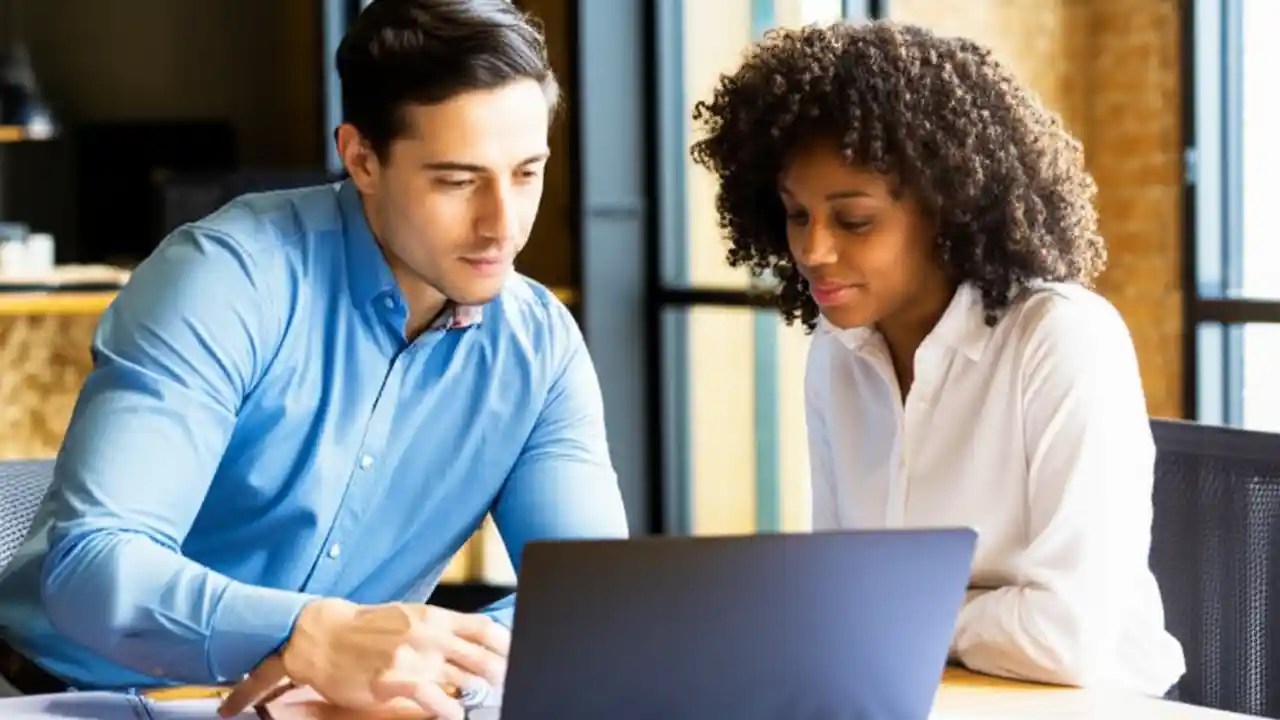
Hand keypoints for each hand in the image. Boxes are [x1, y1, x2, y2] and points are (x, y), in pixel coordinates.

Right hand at [217, 599, 509, 719]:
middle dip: (503, 676)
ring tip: (491, 704)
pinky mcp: (395, 680)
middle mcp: (429, 634)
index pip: (484, 629)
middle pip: (482, 657)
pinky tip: (456, 717)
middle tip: (513, 688)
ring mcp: (413, 657)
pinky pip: (435, 699)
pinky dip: (451, 711)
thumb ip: (442, 631)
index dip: (508, 647)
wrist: (322, 635)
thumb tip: (472, 647)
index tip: (521, 659)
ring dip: (481, 696)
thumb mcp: (409, 618)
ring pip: (464, 679)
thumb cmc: (367, 629)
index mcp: (435, 617)